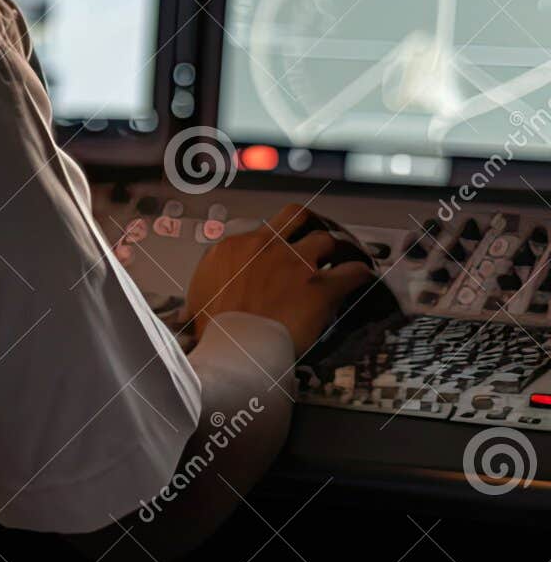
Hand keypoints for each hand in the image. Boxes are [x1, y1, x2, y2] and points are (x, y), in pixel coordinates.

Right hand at [184, 204, 375, 357]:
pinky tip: (361, 276)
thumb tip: (220, 277)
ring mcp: (296, 263)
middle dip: (308, 225)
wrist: (235, 346)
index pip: (260, 230)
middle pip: (296, 216)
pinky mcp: (321, 287)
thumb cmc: (213, 325)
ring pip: (326, 239)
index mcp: (235, 247)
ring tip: (342, 255)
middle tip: (314, 237)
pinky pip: (352, 271)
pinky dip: (359, 273)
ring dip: (335, 248)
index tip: (278, 249)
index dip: (274, 240)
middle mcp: (267, 246)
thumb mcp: (199, 291)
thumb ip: (213, 275)